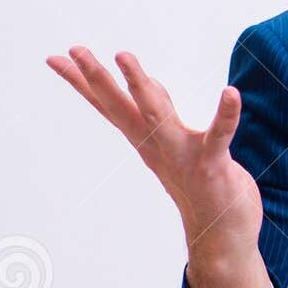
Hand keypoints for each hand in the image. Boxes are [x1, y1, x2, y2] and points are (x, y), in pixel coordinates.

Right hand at [46, 48, 261, 263]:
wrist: (220, 237)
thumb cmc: (199, 185)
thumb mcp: (172, 143)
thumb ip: (161, 113)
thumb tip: (147, 81)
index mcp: (147, 141)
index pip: (110, 106)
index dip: (83, 82)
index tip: (56, 58)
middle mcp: (158, 147)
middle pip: (122, 106)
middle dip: (98, 77)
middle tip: (75, 49)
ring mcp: (183, 156)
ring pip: (157, 114)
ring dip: (140, 85)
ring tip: (123, 55)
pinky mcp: (212, 165)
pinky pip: (219, 134)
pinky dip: (226, 114)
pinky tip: (230, 92)